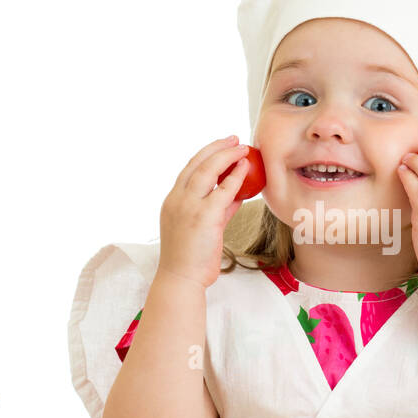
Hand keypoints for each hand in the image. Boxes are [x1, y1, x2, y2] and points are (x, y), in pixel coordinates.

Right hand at [157, 136, 251, 289]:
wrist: (181, 278)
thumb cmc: (191, 258)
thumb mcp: (201, 228)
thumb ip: (216, 209)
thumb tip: (234, 195)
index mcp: (172, 200)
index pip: (189, 169)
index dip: (206, 154)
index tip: (221, 146)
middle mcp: (177, 199)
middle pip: (197, 163)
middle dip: (217, 147)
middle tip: (234, 139)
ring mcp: (189, 206)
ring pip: (208, 170)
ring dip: (227, 155)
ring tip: (242, 148)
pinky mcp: (204, 216)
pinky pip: (223, 191)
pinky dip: (236, 177)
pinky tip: (245, 169)